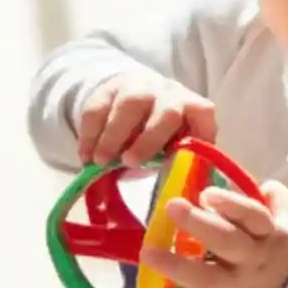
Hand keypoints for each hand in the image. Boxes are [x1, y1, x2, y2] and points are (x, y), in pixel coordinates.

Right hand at [77, 70, 215, 167]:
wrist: (133, 98)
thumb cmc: (161, 134)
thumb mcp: (175, 146)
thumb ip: (181, 165)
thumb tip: (186, 200)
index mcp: (193, 108)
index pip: (202, 114)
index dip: (195, 137)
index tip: (177, 163)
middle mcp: (170, 93)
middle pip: (166, 112)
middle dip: (148, 140)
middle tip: (129, 163)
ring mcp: (139, 87)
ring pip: (130, 104)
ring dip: (113, 136)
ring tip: (100, 162)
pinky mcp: (109, 88)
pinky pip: (98, 107)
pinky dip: (89, 134)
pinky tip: (85, 155)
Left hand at [138, 181, 287, 287]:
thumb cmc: (278, 254)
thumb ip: (277, 202)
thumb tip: (266, 185)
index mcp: (269, 235)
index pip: (254, 217)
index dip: (231, 204)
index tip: (206, 193)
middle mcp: (253, 261)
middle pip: (227, 242)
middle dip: (199, 224)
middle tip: (172, 206)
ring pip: (206, 278)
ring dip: (175, 266)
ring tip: (147, 252)